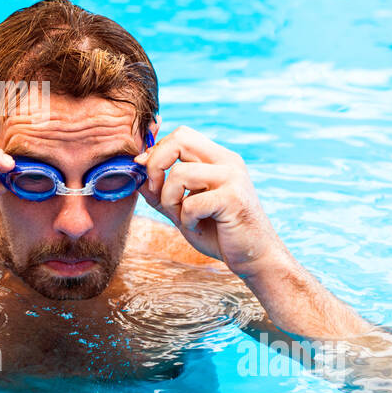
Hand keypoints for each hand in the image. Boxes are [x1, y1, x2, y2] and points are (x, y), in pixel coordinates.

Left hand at [136, 125, 286, 278]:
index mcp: (218, 158)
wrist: (255, 257)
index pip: (181, 135)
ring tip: (182, 217)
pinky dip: (187, 219)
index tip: (148, 177)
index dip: (157, 151)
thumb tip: (136, 166)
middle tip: (156, 191)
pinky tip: (197, 226)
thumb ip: (161, 189)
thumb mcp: (182, 208)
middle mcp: (228, 162)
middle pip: (180, 139)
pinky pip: (191, 203)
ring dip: (170, 200)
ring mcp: (233, 178)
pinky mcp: (233, 199)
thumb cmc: (219, 232)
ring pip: (180, 174)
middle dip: (156, 164)